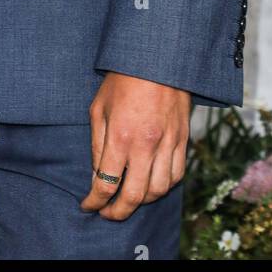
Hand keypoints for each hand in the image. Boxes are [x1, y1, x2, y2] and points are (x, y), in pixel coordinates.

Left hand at [81, 72, 190, 219]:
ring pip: (159, 190)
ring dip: (142, 202)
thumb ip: (98, 145)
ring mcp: (168, 143)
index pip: (106, 184)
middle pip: (135, 196)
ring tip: (129, 199)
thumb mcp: (99, 108)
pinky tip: (152, 184)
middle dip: (118, 212)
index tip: (88, 205)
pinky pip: (177, 175)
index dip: (94, 201)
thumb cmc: (122, 80)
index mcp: (120, 136)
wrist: (157, 58)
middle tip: (108, 213)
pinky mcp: (183, 139)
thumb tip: (97, 175)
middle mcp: (146, 145)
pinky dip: (164, 186)